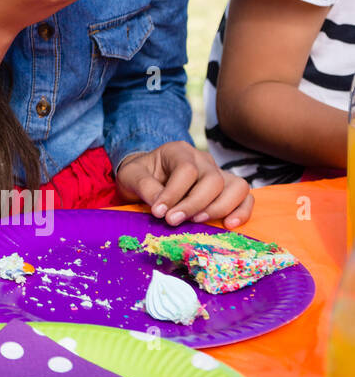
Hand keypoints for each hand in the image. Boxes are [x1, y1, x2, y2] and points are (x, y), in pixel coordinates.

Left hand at [114, 141, 253, 228]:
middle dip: (193, 204)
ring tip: (196, 222)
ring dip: (218, 208)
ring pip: (236, 187)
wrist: (147, 177)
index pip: (186, 169)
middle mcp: (203, 159)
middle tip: (173, 221)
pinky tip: (228, 225)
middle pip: (212, 180)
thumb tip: (161, 207)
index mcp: (178, 151)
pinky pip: (246, 197)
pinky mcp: (228, 189)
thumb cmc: (141, 175)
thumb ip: (144, 187)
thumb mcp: (131, 176)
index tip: (159, 213)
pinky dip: (242, 212)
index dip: (174, 193)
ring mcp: (218, 173)